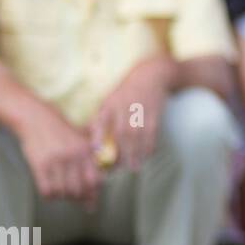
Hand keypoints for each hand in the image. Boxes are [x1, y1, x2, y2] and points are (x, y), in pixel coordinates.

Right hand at [15, 103, 103, 209]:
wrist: (37, 119)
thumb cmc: (61, 131)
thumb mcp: (82, 139)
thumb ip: (92, 157)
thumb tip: (99, 181)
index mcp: (87, 150)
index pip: (95, 180)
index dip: (93, 194)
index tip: (91, 203)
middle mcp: (73, 156)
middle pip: (79, 189)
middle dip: (77, 199)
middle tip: (74, 200)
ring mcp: (56, 161)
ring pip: (63, 191)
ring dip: (62, 197)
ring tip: (61, 194)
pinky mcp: (40, 164)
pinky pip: (47, 189)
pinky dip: (49, 196)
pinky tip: (50, 193)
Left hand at [90, 54, 175, 172]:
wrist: (150, 76)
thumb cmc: (126, 93)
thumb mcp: (109, 102)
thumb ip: (100, 120)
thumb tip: (90, 142)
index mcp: (109, 105)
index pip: (101, 123)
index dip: (98, 138)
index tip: (97, 154)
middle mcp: (124, 107)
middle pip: (121, 134)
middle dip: (120, 153)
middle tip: (118, 169)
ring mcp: (140, 110)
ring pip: (137, 136)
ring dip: (136, 153)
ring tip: (134, 167)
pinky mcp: (155, 113)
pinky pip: (152, 133)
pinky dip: (150, 145)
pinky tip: (147, 155)